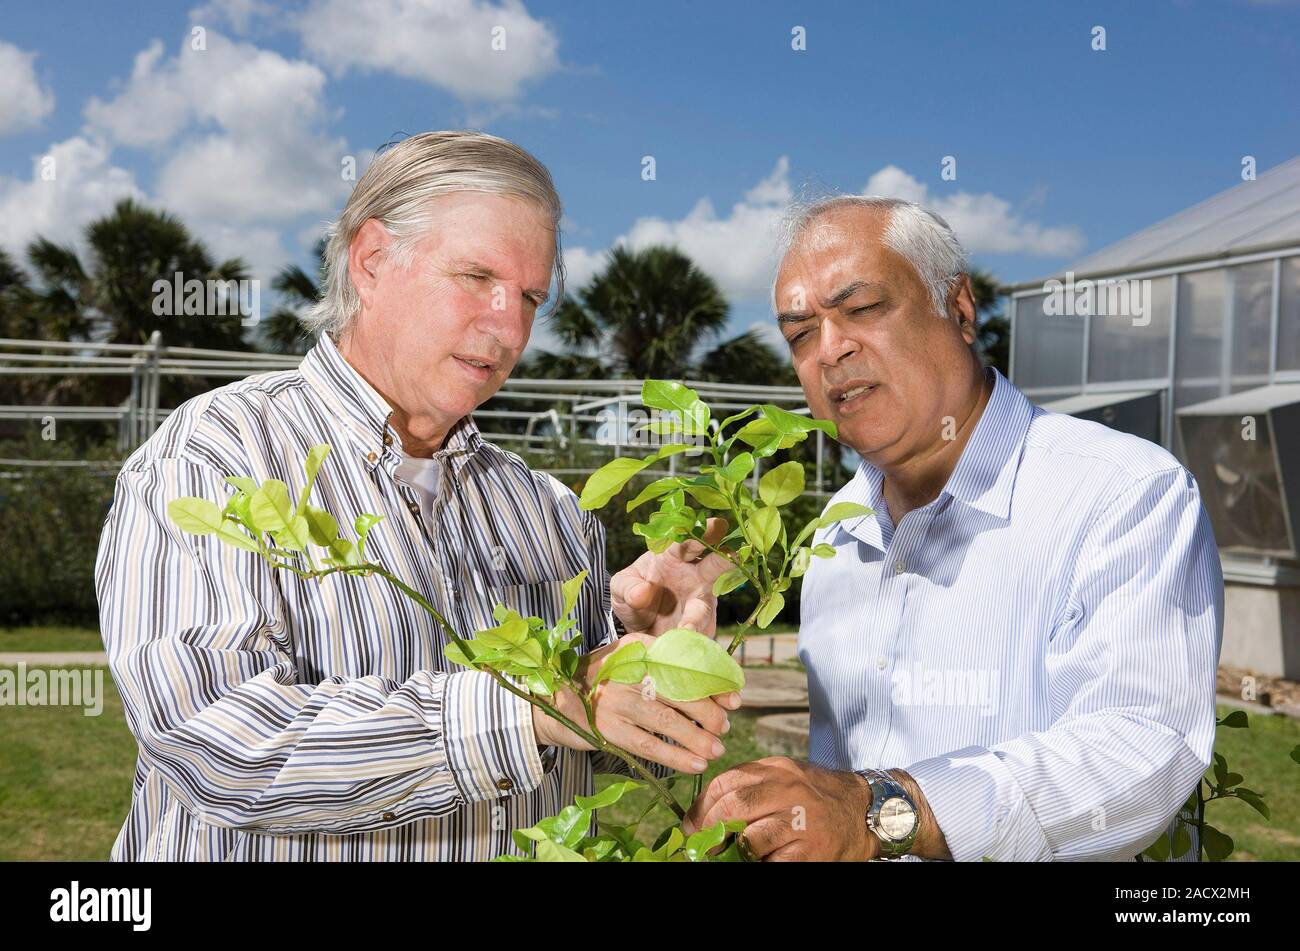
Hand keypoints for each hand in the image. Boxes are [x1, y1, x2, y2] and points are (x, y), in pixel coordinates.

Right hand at [530, 633, 740, 773]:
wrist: (555, 698)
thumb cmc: (609, 679)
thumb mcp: (635, 658)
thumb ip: (671, 662)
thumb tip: (722, 684)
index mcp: (638, 647)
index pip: (685, 662)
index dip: (713, 682)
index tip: (734, 699)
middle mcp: (626, 669)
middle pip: (679, 691)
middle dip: (708, 713)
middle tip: (723, 727)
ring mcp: (615, 701)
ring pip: (667, 721)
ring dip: (697, 738)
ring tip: (715, 748)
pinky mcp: (607, 729)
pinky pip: (648, 745)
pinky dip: (676, 756)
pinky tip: (696, 764)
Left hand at [611, 517, 731, 636]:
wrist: (639, 627)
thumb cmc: (633, 595)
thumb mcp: (622, 587)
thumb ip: (628, 587)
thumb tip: (642, 593)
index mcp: (674, 555)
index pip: (687, 541)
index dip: (701, 533)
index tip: (715, 525)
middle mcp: (695, 575)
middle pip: (714, 565)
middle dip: (723, 559)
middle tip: (733, 554)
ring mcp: (701, 601)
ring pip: (705, 606)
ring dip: (698, 617)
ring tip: (685, 629)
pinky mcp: (702, 627)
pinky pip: (701, 632)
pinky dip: (692, 639)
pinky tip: (683, 646)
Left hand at [683, 756, 875, 860]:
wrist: (862, 812)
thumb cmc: (814, 797)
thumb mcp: (784, 778)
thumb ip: (750, 787)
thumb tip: (703, 812)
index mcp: (777, 769)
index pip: (725, 783)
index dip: (701, 807)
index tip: (691, 824)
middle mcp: (790, 790)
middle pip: (733, 807)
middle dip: (710, 829)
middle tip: (703, 845)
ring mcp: (802, 821)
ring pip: (750, 839)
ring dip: (735, 851)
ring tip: (735, 854)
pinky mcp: (812, 851)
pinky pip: (772, 862)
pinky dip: (761, 864)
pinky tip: (763, 860)